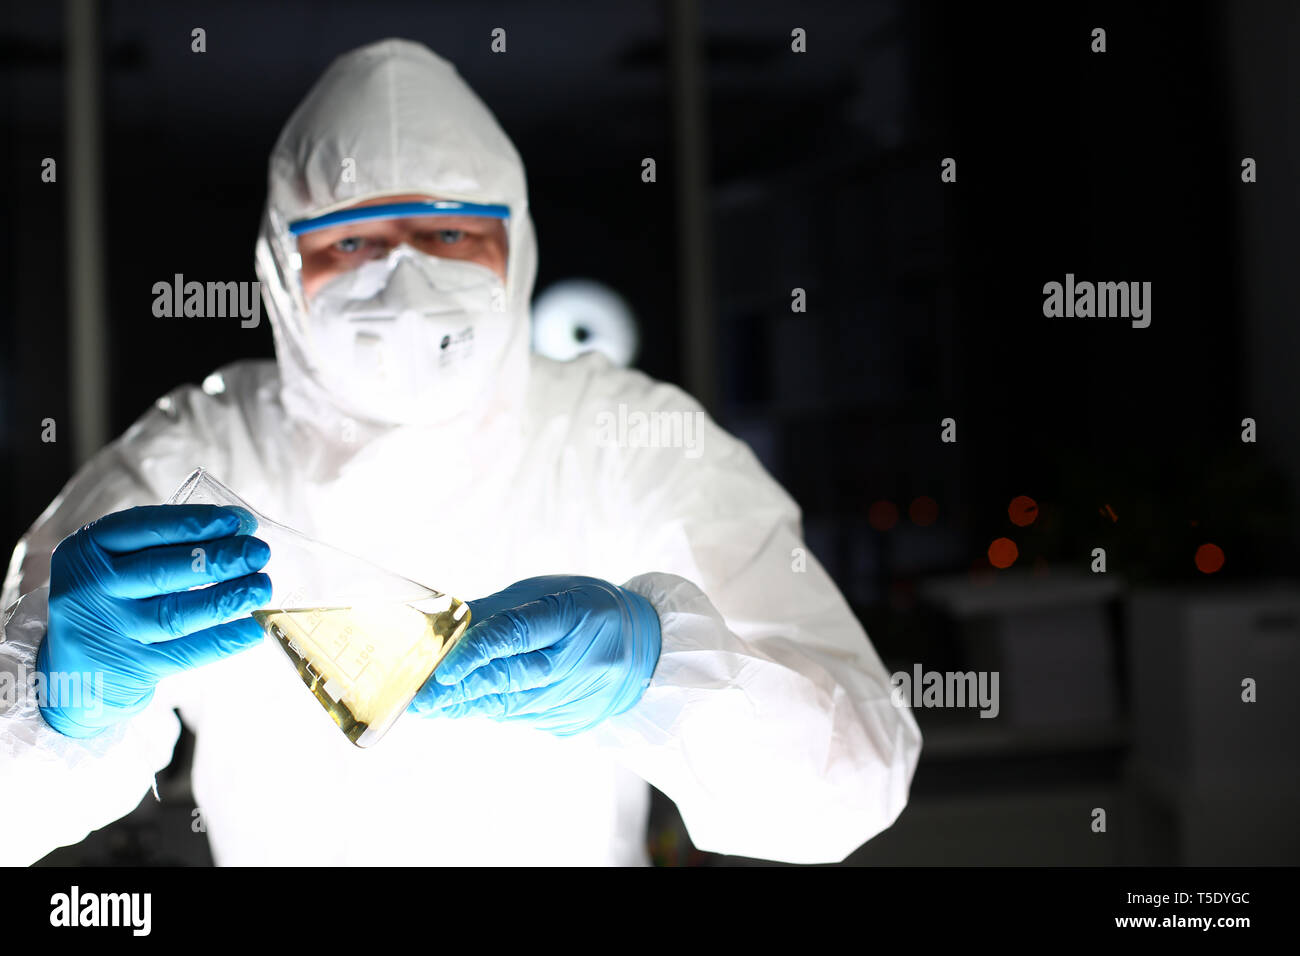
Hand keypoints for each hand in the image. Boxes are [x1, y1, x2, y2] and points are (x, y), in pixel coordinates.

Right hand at [37, 504, 271, 737]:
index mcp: (86, 552)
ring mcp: (110, 632)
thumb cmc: (109, 601)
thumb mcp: (113, 564)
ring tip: (261, 587)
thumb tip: (238, 526)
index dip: (192, 523)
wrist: (67, 673)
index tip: (236, 521)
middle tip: (258, 553)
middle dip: (217, 560)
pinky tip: (253, 627)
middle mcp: (91, 591)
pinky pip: (185, 653)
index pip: (142, 529)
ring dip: (226, 599)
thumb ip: (165, 543)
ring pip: (175, 614)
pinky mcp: (132, 668)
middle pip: (161, 571)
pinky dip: (224, 640)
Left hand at [409, 575, 660, 734]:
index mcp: (576, 616)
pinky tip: (462, 709)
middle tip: (422, 696)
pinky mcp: (573, 721)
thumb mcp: (552, 594)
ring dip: (467, 705)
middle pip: (512, 677)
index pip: (519, 634)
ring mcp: (578, 697)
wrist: (648, 650)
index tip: (443, 666)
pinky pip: (523, 717)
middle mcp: (580, 661)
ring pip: (512, 704)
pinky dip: (490, 711)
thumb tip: (446, 624)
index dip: (478, 651)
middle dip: (461, 688)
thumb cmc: (591, 610)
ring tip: (430, 705)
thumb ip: (500, 611)